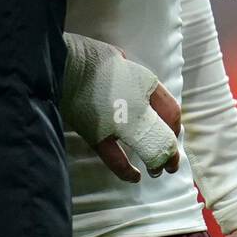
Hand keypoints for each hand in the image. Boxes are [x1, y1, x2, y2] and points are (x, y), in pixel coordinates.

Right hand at [61, 33, 180, 182]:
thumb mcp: (122, 60)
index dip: (175, 126)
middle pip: (163, 133)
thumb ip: (134, 79)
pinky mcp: (97, 135)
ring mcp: (117, 121)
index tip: (172, 133)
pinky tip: (135, 177)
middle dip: (169, 151)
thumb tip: (140, 93)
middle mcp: (136, 103)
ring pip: (145, 148)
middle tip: (171, 162)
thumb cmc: (91, 59)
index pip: (172, 111)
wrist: (62, 62)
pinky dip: (126, 171)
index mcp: (145, 82)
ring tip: (157, 171)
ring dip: (155, 162)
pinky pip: (116, 159)